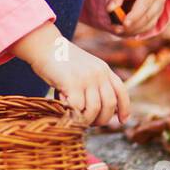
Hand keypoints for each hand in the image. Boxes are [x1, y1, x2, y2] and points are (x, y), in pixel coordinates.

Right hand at [9, 23, 130, 126]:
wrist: (45, 46)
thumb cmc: (60, 60)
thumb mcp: (84, 67)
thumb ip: (93, 82)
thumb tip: (96, 109)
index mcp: (103, 69)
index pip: (121, 91)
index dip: (124, 108)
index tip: (122, 121)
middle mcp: (99, 73)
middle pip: (110, 104)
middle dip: (102, 119)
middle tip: (91, 123)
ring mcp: (87, 78)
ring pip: (94, 110)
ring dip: (87, 120)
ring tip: (78, 119)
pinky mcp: (73, 83)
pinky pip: (78, 108)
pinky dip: (73, 114)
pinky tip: (66, 111)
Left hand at [108, 0, 166, 37]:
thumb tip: (110, 9)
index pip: (144, 4)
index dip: (135, 15)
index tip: (124, 24)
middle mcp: (159, 0)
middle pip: (147, 17)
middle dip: (132, 26)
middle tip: (117, 29)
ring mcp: (159, 10)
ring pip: (148, 25)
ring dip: (133, 30)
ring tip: (118, 30)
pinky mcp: (156, 17)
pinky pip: (147, 28)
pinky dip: (136, 31)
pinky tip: (125, 31)